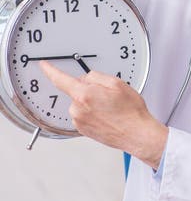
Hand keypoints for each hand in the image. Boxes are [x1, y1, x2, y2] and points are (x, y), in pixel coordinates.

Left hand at [40, 61, 167, 170]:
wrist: (137, 134)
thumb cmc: (130, 112)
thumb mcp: (117, 83)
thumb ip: (96, 77)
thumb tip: (86, 79)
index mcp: (84, 95)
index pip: (61, 80)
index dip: (50, 70)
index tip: (44, 65)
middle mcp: (78, 110)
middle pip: (76, 91)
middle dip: (89, 90)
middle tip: (109, 96)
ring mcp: (79, 122)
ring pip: (80, 104)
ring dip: (92, 103)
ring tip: (111, 108)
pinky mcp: (83, 130)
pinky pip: (83, 115)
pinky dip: (93, 113)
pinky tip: (107, 116)